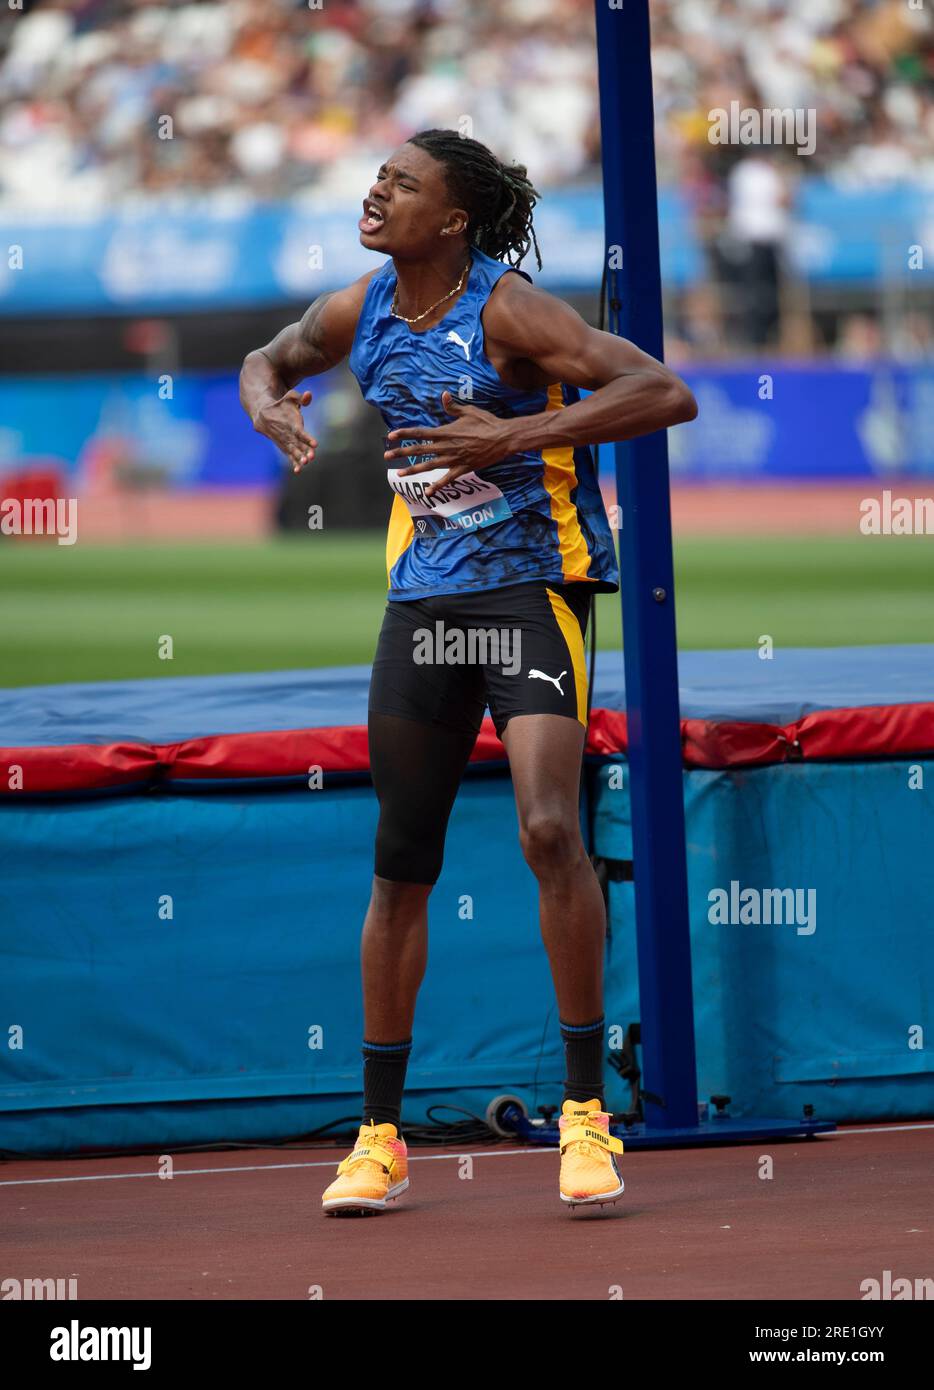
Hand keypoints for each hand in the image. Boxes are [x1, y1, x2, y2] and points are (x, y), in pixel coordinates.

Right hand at [253, 389, 317, 472]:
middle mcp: (287, 434)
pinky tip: (298, 471)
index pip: (300, 432)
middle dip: (303, 451)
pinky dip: (292, 462)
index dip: (308, 438)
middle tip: (311, 458)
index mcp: (290, 423)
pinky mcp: (283, 446)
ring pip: (292, 451)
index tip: (315, 444)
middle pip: (297, 444)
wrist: (261, 413)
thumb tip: (309, 395)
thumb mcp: (290, 397)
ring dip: (298, 458)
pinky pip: (288, 455)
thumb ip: (300, 398)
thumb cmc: (280, 404)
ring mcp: (284, 441)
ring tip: (305, 464)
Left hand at [384, 390, 512, 498]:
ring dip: (413, 471)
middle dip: (401, 453)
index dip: (404, 434)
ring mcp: (454, 459)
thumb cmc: (487, 422)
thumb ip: (453, 406)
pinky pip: (447, 480)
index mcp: (446, 432)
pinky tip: (427, 493)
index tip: (391, 435)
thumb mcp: (469, 411)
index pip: (420, 432)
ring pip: (429, 466)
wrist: (503, 438)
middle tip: (386, 456)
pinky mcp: (463, 468)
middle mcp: (446, 446)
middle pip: (419, 450)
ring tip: (399, 474)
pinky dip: (437, 487)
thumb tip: (444, 395)